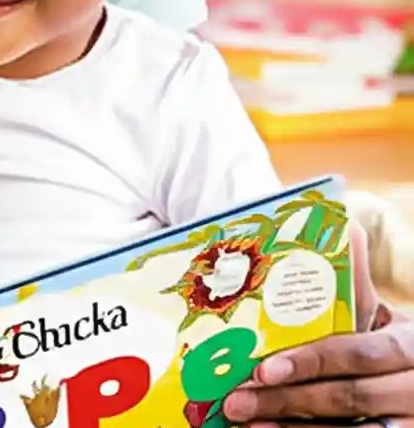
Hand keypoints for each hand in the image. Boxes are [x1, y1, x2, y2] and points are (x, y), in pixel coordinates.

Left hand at [223, 222, 413, 425]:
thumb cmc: (390, 348)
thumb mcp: (382, 318)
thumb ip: (356, 285)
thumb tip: (344, 223)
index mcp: (413, 347)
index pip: (363, 354)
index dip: (315, 362)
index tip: (265, 368)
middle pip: (351, 398)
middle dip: (289, 399)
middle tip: (235, 400)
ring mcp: (408, 423)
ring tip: (243, 422)